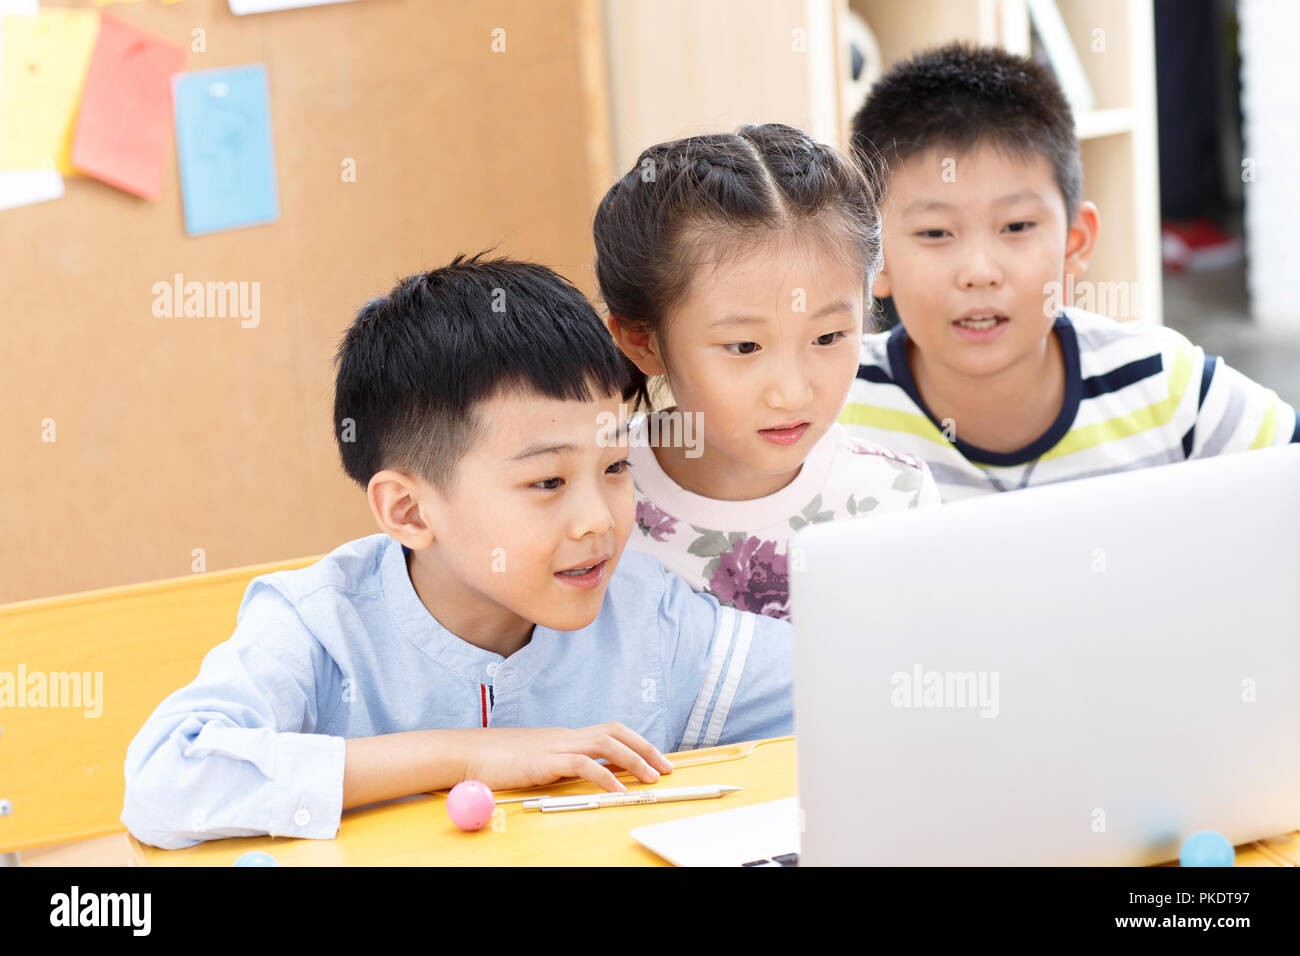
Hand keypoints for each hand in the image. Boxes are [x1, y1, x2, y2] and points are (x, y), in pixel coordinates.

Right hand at [459, 723, 674, 792]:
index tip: (657, 759)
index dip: (637, 742)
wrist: (467, 754)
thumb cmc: (498, 762)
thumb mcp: (538, 762)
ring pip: (605, 743)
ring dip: (633, 759)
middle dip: (645, 747)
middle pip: (615, 731)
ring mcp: (556, 746)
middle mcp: (566, 736)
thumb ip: (562, 765)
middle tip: (667, 767)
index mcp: (566, 736)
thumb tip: (588, 775)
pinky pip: (582, 764)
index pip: (611, 731)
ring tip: (651, 778)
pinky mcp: (544, 761)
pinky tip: (617, 791)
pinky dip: (604, 776)